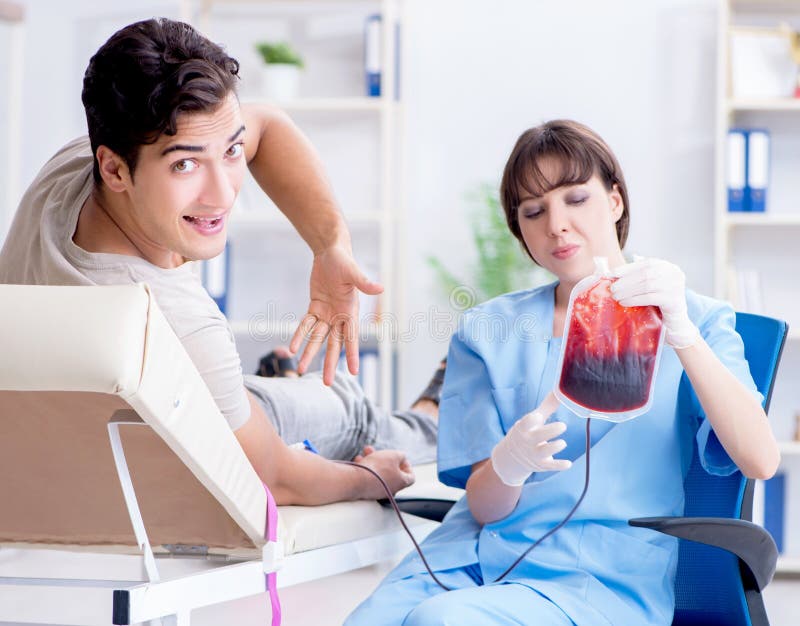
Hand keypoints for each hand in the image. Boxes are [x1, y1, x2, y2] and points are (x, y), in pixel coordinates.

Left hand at [289, 244, 382, 383]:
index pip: (352, 337)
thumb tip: (381, 287)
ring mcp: (327, 313)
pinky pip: (306, 325)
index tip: (354, 372)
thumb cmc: (343, 260)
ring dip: (309, 353)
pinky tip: (292, 348)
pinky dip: (299, 335)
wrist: (330, 251)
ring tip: (300, 369)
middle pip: (334, 344)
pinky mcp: (315, 307)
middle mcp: (340, 316)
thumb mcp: (353, 271)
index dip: (353, 355)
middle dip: (329, 363)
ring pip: (317, 338)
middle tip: (326, 383)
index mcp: (351, 311)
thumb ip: (364, 282)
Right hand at [353, 446, 415, 497]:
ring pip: (378, 473)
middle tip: (380, 451)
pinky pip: (368, 477)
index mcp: (402, 482)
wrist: (356, 480)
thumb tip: (401, 457)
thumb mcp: (393, 455)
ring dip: (373, 460)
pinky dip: (365, 468)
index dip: (407, 465)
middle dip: (385, 459)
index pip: (410, 476)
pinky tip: (359, 460)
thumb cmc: (377, 468)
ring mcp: (378, 491)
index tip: (400, 458)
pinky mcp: (366, 491)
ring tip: (366, 452)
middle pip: (392, 472)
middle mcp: (391, 489)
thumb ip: (400, 455)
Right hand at [490, 393, 570, 486]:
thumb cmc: (526, 433)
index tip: (538, 416)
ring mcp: (534, 454)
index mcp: (523, 428)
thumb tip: (559, 391)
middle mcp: (527, 442)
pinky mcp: (541, 465)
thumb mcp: (532, 420)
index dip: (530, 420)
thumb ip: (546, 407)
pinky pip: (551, 466)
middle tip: (563, 425)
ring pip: (544, 452)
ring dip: (554, 447)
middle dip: (550, 431)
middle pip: (538, 436)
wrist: (511, 457)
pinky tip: (569, 463)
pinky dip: (559, 465)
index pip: (525, 424)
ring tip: (562, 443)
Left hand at [610, 256, 699, 348]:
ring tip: (615, 296)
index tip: (611, 274)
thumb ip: (637, 278)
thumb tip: (611, 274)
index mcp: (668, 267)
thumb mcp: (650, 287)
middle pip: (646, 274)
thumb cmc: (659, 304)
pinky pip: (650, 298)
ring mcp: (676, 287)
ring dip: (627, 290)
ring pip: (647, 285)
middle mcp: (675, 274)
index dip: (627, 268)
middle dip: (625, 281)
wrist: (676, 324)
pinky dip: (634, 299)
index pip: (646, 264)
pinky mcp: (674, 301)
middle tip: (612, 288)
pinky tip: (624, 302)